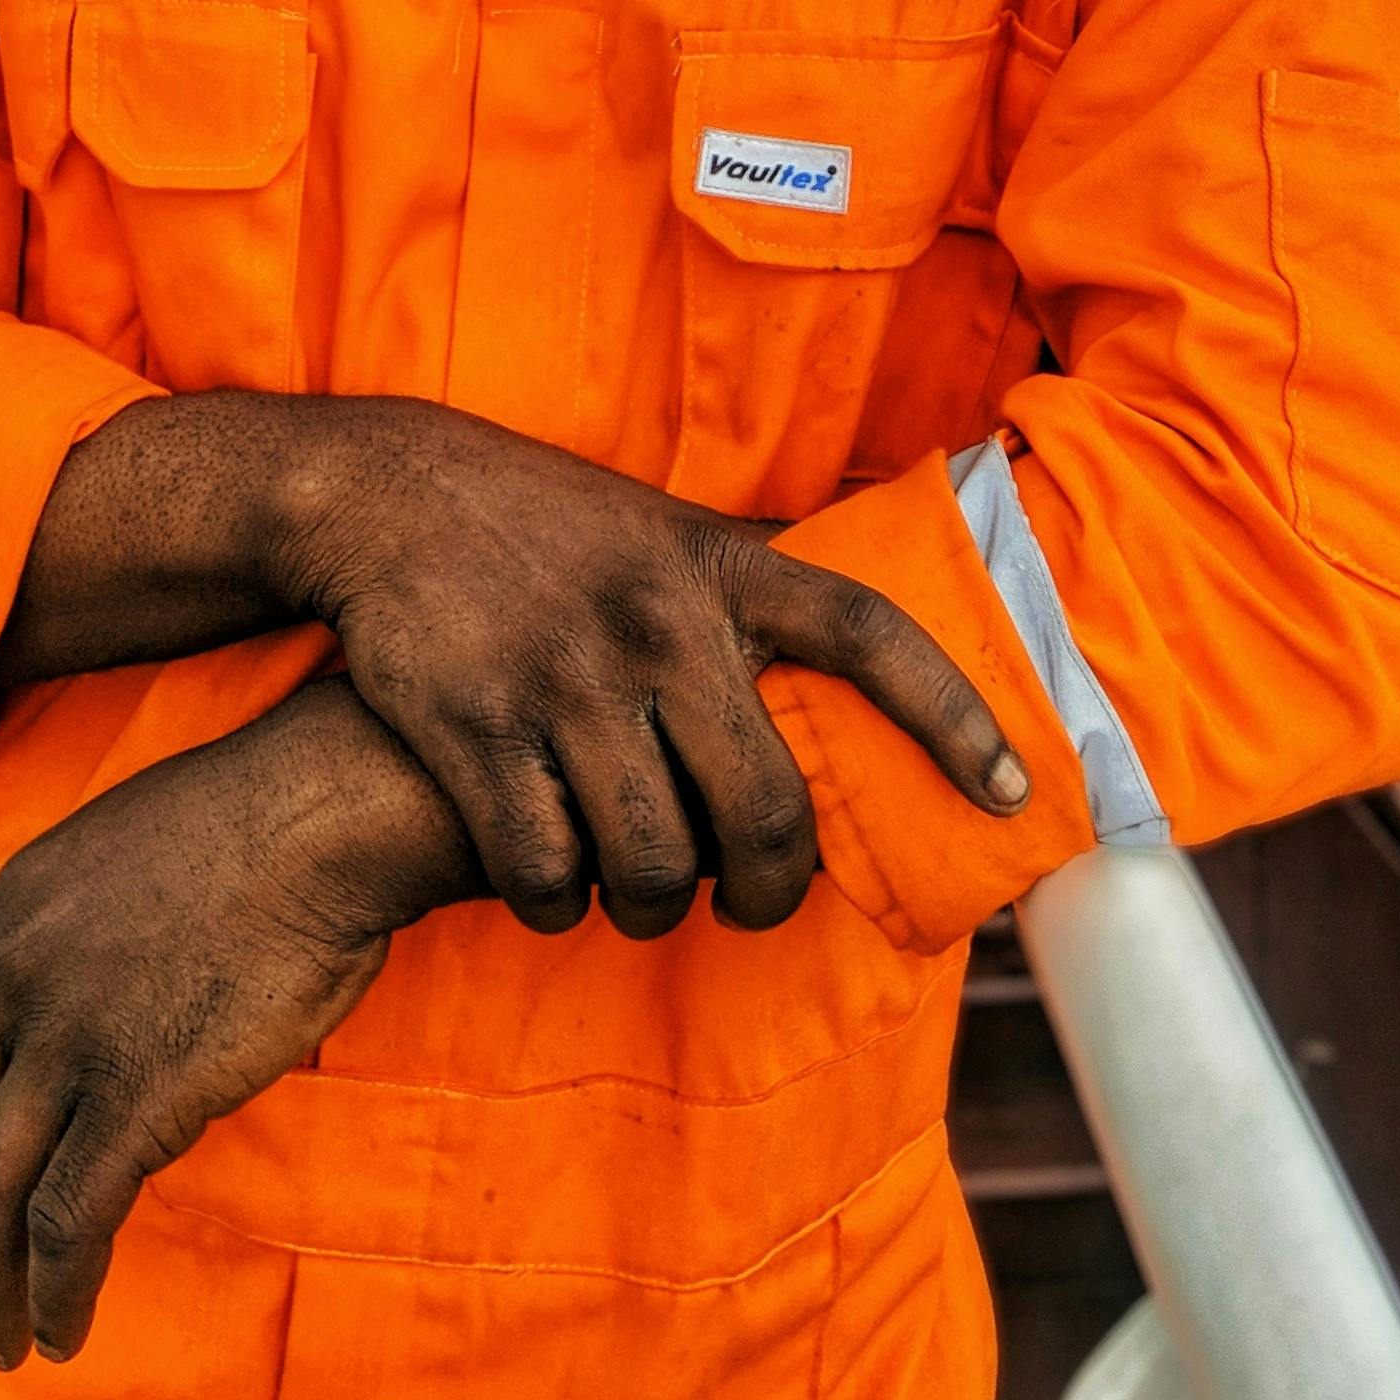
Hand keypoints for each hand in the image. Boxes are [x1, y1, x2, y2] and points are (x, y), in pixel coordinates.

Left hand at [0, 677, 473, 1370]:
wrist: (315, 818)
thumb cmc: (253, 820)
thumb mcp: (117, 842)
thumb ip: (77, 916)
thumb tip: (88, 972)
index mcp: (13, 908)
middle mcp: (18, 975)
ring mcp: (69, 1039)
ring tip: (1, 1337)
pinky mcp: (135, 1098)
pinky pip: (67, 1222)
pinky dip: (55, 1291)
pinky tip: (61, 1328)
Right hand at [267, 400, 1025, 941]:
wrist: (389, 494)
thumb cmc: (547, 525)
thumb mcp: (662, 529)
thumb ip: (749, 585)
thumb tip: (861, 641)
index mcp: (717, 565)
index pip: (867, 633)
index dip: (951, 716)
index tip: (1011, 791)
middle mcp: (656, 620)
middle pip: (763, 809)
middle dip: (767, 888)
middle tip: (749, 902)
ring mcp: (565, 675)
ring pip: (653, 861)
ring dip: (652, 906)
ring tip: (641, 896)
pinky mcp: (477, 726)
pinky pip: (545, 870)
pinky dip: (556, 905)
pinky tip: (554, 888)